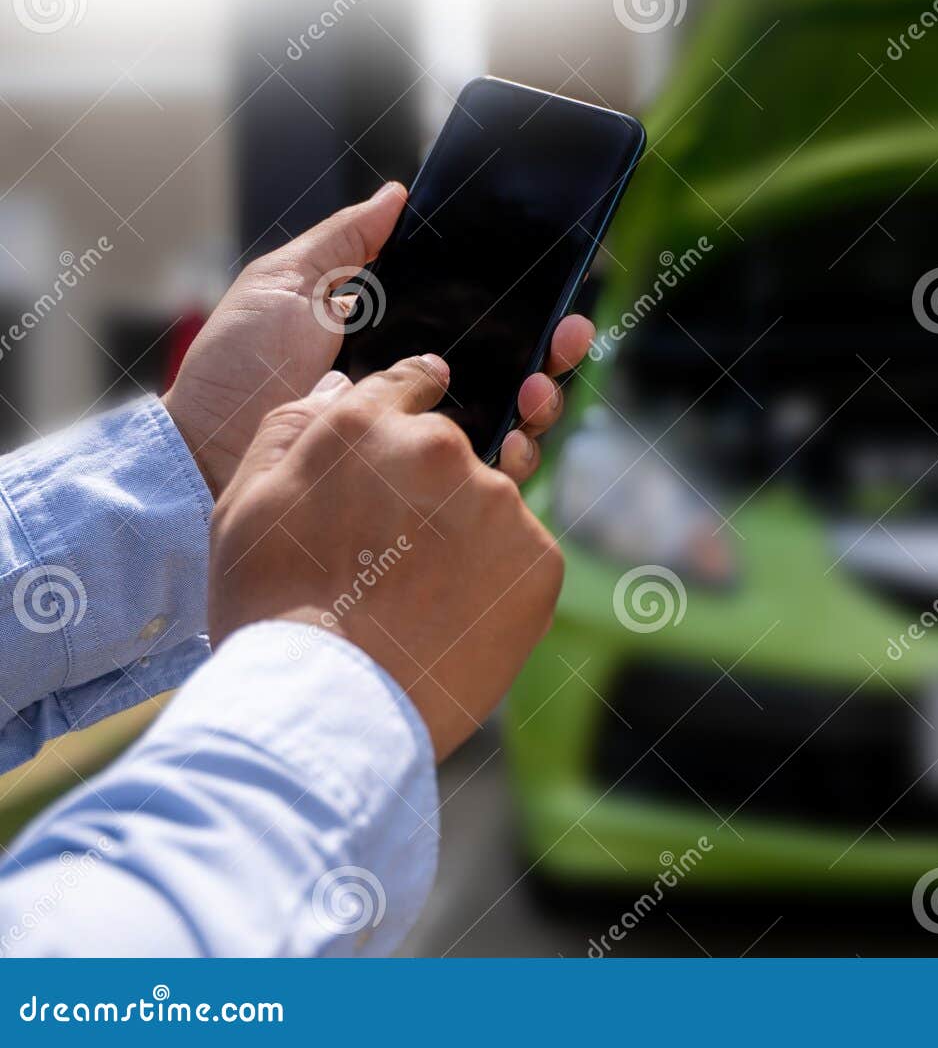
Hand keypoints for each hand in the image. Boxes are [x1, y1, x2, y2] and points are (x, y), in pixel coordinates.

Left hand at [161, 182, 592, 494]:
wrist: (203, 447)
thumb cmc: (236, 364)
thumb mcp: (284, 282)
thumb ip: (344, 242)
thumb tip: (398, 192)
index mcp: (400, 335)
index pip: (483, 318)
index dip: (528, 306)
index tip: (559, 288)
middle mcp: (423, 386)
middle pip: (515, 366)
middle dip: (554, 350)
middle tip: (568, 335)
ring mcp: (425, 436)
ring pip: (513, 420)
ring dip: (543, 402)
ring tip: (537, 390)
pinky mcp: (419, 485)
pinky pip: (482, 475)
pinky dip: (513, 458)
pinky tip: (512, 444)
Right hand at [208, 355, 563, 759]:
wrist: (328, 705)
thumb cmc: (272, 610)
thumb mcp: (246, 504)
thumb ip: (293, 429)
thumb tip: (343, 388)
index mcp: (366, 425)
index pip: (409, 384)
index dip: (408, 411)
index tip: (408, 444)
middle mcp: (441, 447)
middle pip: (449, 456)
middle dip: (428, 494)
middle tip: (391, 561)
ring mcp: (497, 502)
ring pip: (488, 508)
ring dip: (465, 540)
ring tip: (419, 602)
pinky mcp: (539, 557)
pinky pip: (521, 558)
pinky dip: (497, 584)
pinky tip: (454, 622)